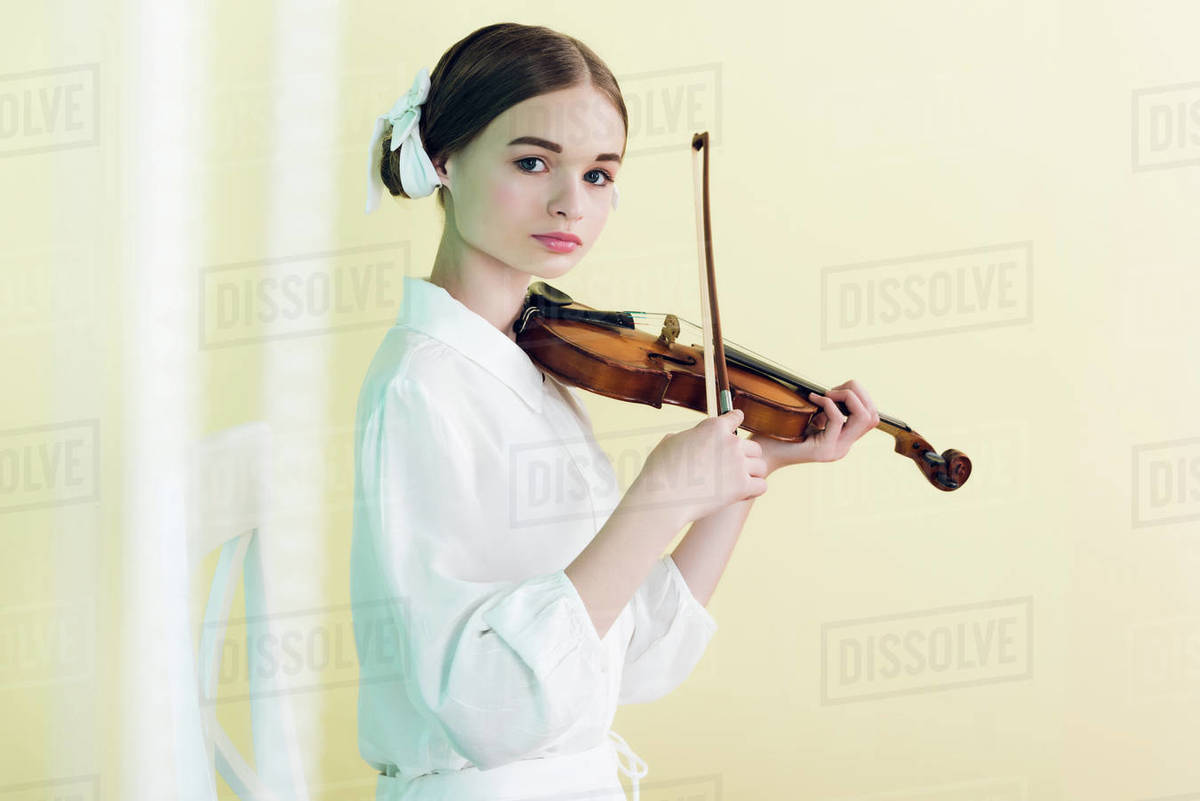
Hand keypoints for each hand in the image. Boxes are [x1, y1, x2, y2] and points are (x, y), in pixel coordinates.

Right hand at [632, 408, 767, 526]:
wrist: (661, 497)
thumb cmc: (660, 471)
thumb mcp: (669, 443)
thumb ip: (685, 437)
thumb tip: (685, 439)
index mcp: (713, 427)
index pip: (736, 417)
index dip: (735, 424)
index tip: (733, 433)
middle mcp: (731, 442)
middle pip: (754, 447)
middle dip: (745, 457)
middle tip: (733, 469)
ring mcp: (738, 464)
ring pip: (760, 466)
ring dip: (751, 475)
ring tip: (737, 484)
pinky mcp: (742, 486)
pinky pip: (762, 486)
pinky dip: (753, 491)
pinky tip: (740, 495)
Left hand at [749, 379, 880, 471]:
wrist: (762, 454)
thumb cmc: (780, 433)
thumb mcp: (810, 418)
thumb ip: (827, 410)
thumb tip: (840, 391)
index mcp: (843, 440)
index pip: (871, 416)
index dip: (858, 396)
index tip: (833, 390)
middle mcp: (843, 447)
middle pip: (872, 416)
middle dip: (856, 393)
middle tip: (831, 390)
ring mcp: (835, 450)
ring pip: (863, 417)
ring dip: (846, 397)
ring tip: (825, 395)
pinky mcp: (822, 450)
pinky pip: (836, 420)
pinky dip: (828, 403)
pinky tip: (813, 399)